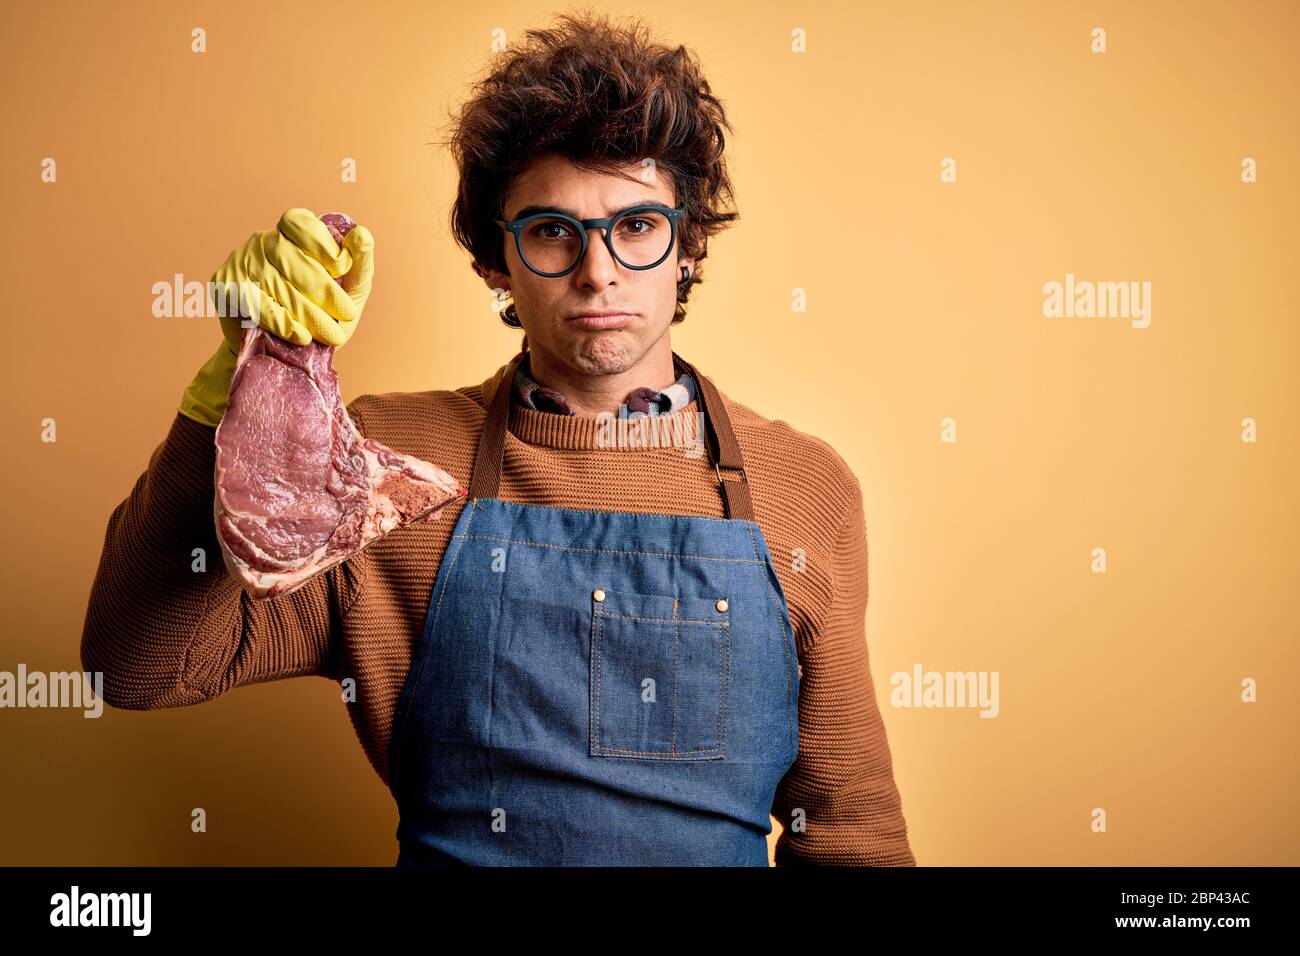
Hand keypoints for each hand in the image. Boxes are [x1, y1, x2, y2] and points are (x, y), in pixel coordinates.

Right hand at [179, 209, 374, 426]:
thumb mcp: (348, 286)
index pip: (301, 223)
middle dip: (325, 290)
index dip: (323, 244)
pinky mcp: (227, 290)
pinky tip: (303, 336)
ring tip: (333, 334)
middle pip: (292, 259)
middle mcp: (261, 241)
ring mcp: (241, 264)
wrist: (280, 348)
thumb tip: (362, 234)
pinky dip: (283, 322)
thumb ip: (358, 262)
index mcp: (289, 232)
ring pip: (278, 286)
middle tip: (347, 313)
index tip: (341, 269)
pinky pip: (257, 305)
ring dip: (311, 314)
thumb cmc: (321, 310)